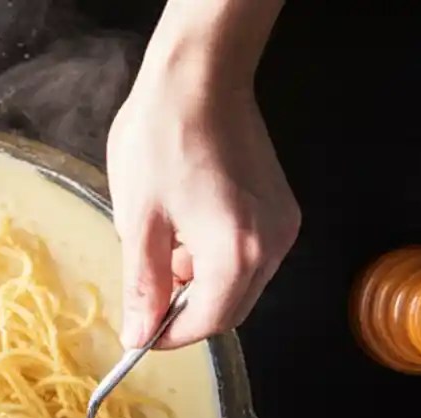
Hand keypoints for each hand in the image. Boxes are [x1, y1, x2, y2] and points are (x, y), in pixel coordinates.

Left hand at [107, 56, 299, 348]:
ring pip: (241, 283)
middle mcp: (272, 244)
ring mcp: (282, 225)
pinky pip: (251, 254)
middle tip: (148, 291)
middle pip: (231, 308)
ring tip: (165, 245)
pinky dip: (219, 257)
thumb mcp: (138, 221)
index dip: (170, 336)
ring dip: (202, 282)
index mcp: (236, 253)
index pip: (208, 322)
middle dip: (188, 310)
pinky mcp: (282, 208)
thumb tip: (138, 333)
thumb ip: (143, 286)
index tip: (140, 333)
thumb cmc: (162, 140)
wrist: (198, 78)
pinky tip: (189, 227)